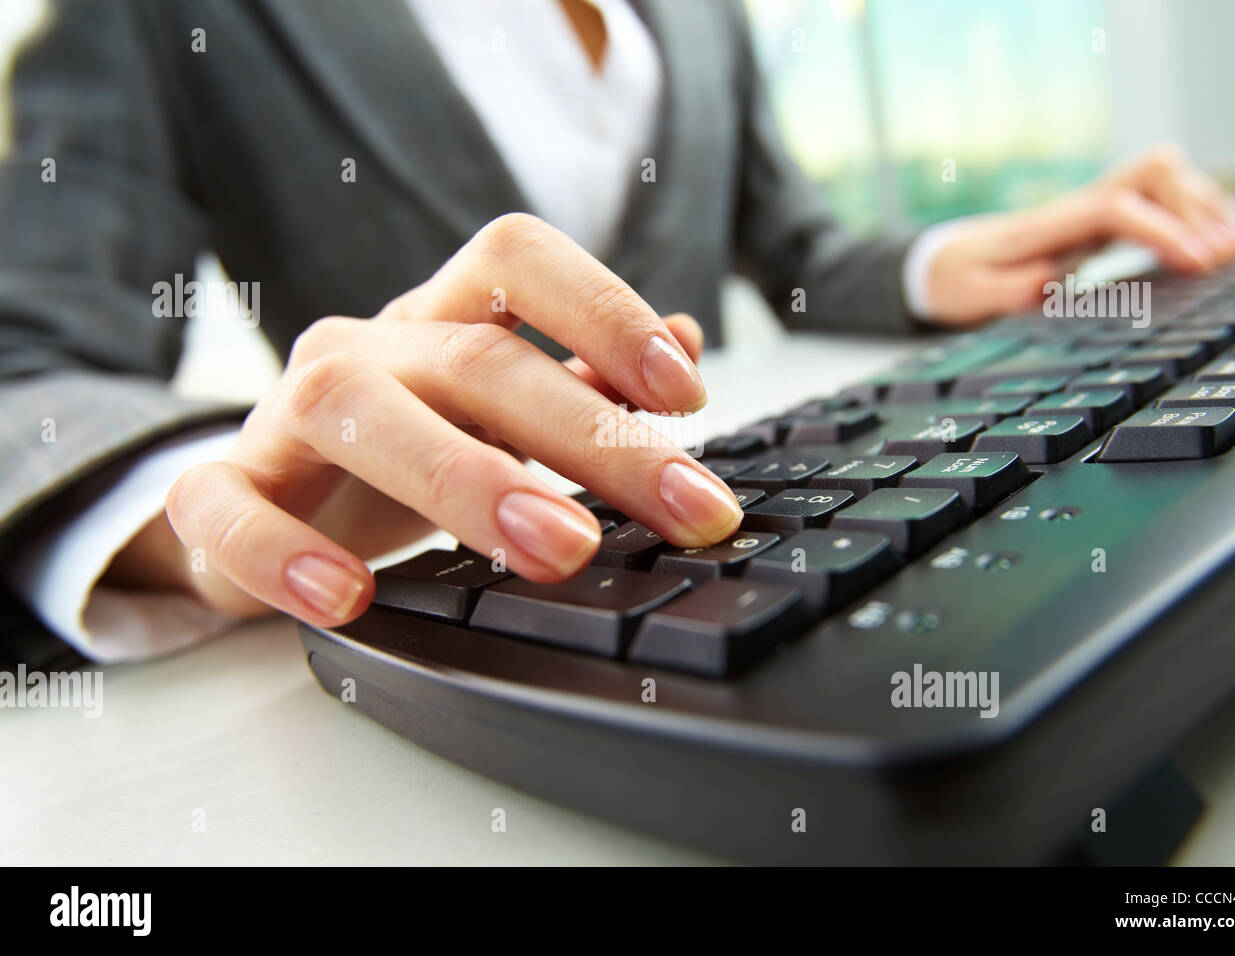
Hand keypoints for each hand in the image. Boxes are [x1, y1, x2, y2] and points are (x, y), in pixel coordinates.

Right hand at [109, 214, 742, 628]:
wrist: (267, 506)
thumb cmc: (407, 451)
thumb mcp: (499, 413)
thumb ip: (584, 381)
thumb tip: (685, 340)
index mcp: (442, 320)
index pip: (517, 259)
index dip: (605, 308)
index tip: (687, 393)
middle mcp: (367, 350)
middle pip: (475, 359)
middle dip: (592, 434)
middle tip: (683, 509)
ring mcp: (284, 415)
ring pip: (354, 410)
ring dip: (466, 480)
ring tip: (560, 550)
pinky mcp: (218, 494)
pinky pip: (227, 509)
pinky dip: (282, 552)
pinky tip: (348, 597)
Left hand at [925, 143, 1234, 324]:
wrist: (941, 261)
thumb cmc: (957, 279)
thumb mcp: (971, 293)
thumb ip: (1007, 289)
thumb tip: (1047, 281)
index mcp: (1048, 225)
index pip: (1117, 208)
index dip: (1161, 230)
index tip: (1194, 263)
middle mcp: (1076, 208)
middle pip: (1152, 173)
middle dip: (1193, 208)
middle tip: (1219, 257)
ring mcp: (1091, 210)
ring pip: (1163, 180)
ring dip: (1201, 208)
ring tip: (1229, 252)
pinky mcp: (1100, 222)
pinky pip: (1157, 203)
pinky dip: (1190, 218)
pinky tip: (1208, 250)